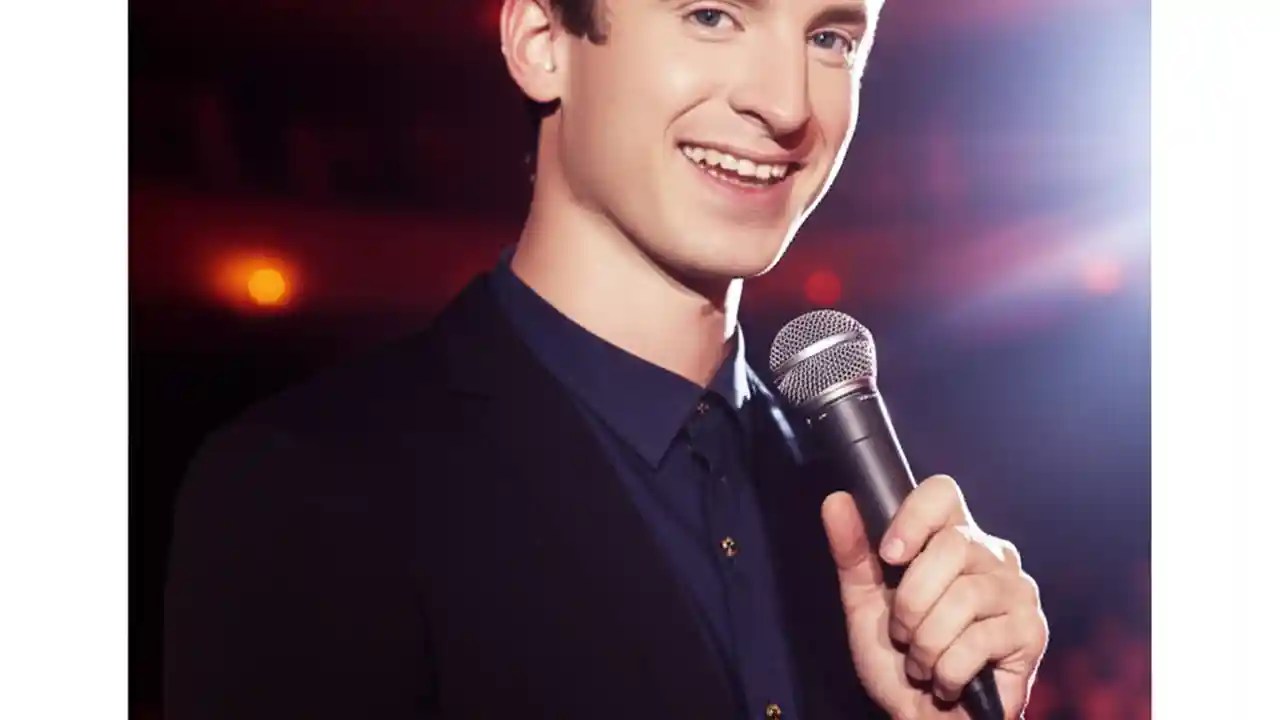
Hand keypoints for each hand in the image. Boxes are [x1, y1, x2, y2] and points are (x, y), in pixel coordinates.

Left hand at [821, 475, 1047, 718]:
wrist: (926, 719)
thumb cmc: (899, 660)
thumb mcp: (864, 603)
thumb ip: (852, 553)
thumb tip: (837, 500)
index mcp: (953, 538)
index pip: (942, 493)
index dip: (912, 518)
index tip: (888, 556)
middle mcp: (993, 555)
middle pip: (951, 545)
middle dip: (911, 601)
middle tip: (904, 633)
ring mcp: (1017, 592)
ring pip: (963, 597)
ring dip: (927, 642)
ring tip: (923, 661)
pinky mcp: (1032, 632)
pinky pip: (978, 639)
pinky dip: (948, 669)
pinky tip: (947, 680)